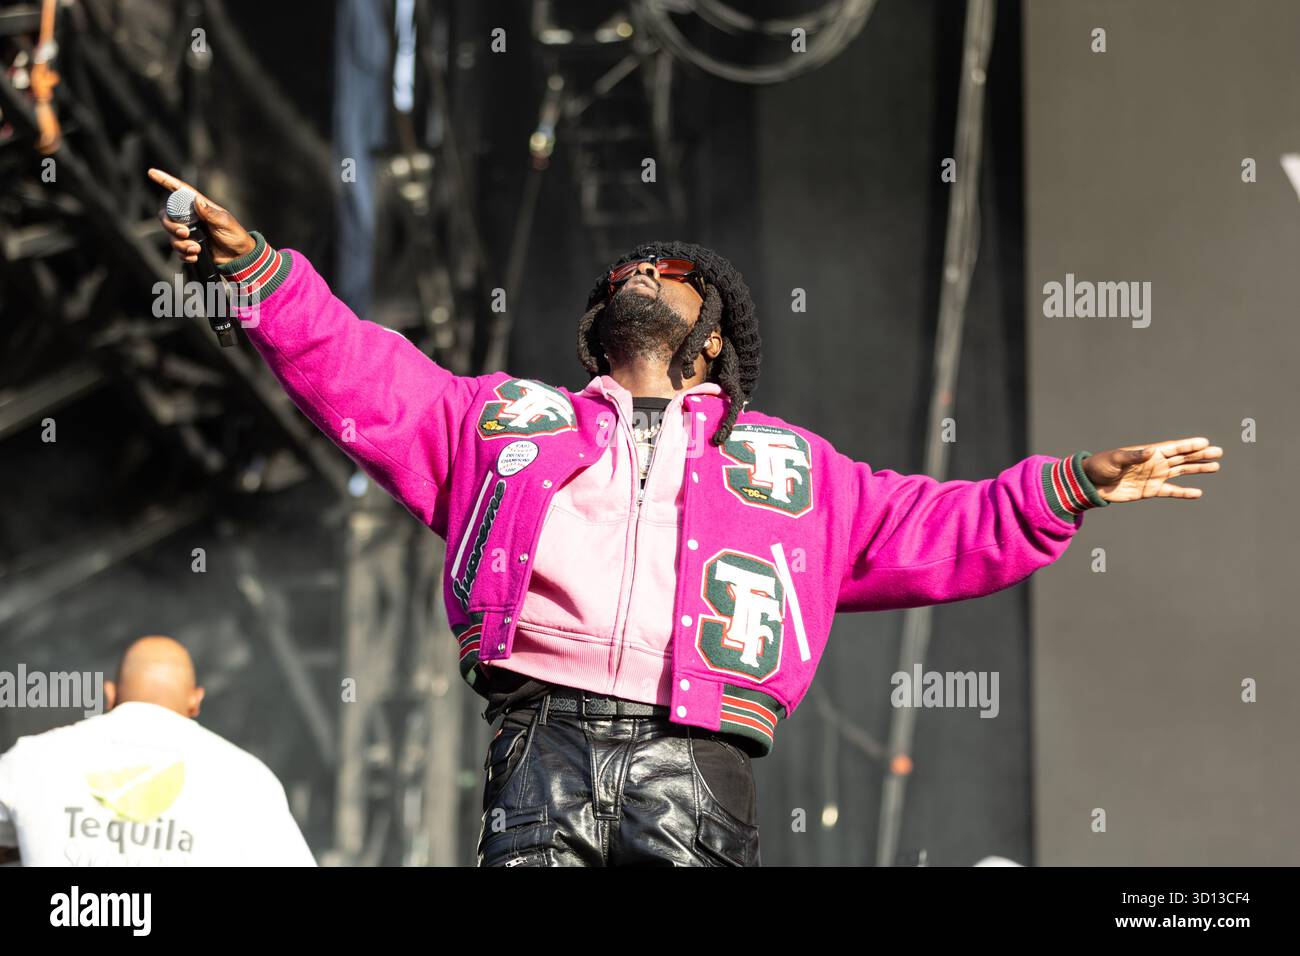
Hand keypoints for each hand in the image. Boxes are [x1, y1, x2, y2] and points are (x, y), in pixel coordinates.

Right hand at [148, 168, 255, 264]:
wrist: (239, 257)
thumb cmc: (235, 235)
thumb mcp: (224, 222)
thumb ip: (210, 213)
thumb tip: (197, 200)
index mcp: (199, 206)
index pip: (179, 190)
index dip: (165, 180)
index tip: (152, 172)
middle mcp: (191, 217)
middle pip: (167, 216)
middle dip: (171, 226)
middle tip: (185, 233)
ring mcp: (189, 232)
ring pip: (171, 235)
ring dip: (181, 244)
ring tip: (196, 249)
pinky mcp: (190, 246)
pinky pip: (177, 250)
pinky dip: (184, 255)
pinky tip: (195, 256)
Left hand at [1081, 437, 1222, 502]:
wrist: (1091, 484)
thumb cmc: (1101, 466)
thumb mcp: (1115, 459)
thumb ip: (1133, 456)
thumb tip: (1150, 451)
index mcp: (1148, 453)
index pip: (1173, 448)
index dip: (1189, 445)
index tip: (1205, 442)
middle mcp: (1155, 463)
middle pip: (1182, 458)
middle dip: (1200, 455)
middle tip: (1219, 452)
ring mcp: (1154, 476)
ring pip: (1181, 472)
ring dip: (1197, 469)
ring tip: (1215, 467)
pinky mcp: (1150, 490)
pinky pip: (1171, 491)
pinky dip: (1184, 493)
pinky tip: (1198, 493)